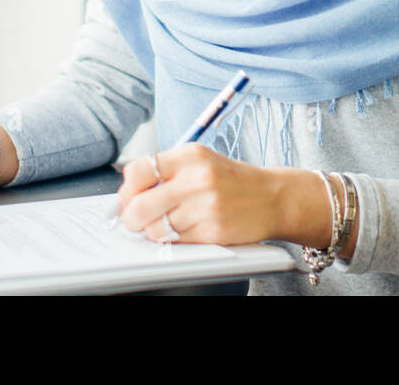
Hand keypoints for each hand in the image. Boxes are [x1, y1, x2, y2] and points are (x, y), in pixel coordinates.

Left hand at [115, 143, 280, 245]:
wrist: (272, 197)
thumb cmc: (231, 181)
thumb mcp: (200, 161)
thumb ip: (165, 171)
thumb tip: (127, 195)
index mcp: (190, 155)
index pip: (137, 171)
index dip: (127, 189)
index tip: (129, 197)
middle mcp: (197, 178)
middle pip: (138, 206)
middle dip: (130, 218)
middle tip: (136, 219)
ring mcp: (205, 206)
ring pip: (153, 229)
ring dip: (153, 231)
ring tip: (166, 224)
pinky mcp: (212, 231)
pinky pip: (174, 242)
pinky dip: (173, 239)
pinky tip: (185, 229)